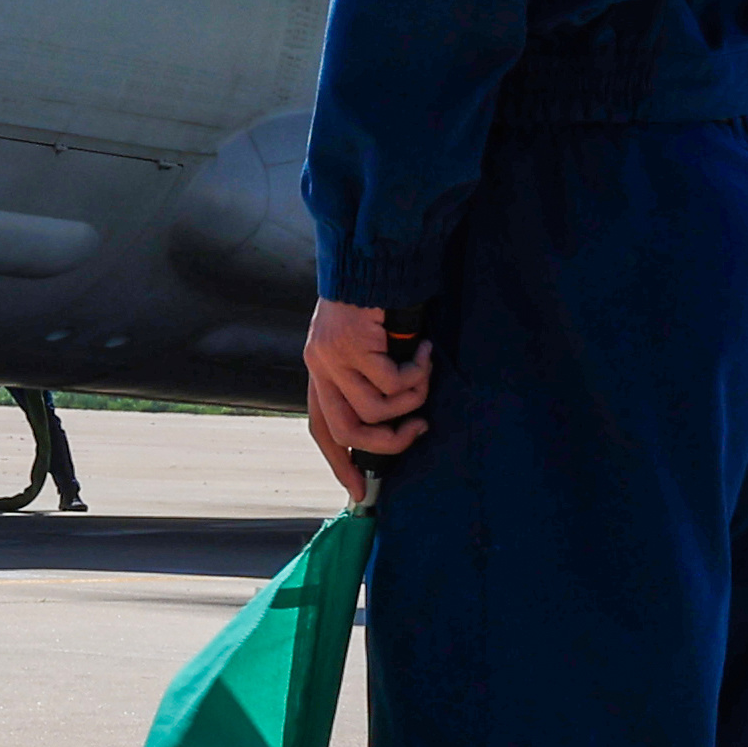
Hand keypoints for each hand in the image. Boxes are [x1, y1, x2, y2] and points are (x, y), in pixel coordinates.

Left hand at [303, 297, 429, 498]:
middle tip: (419, 430)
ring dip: (411, 400)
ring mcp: (333, 357)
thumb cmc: (375, 298)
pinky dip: (418, 373)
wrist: (372, 254)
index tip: (359, 491)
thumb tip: (392, 419)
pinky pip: (394, 381)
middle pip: (347, 430)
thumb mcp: (363, 343)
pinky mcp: (354, 345)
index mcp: (320, 371)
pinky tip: (427, 350)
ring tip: (427, 373)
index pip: (322, 427)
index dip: (339, 461)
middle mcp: (320, 367)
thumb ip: (366, 376)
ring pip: (376, 409)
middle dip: (386, 442)